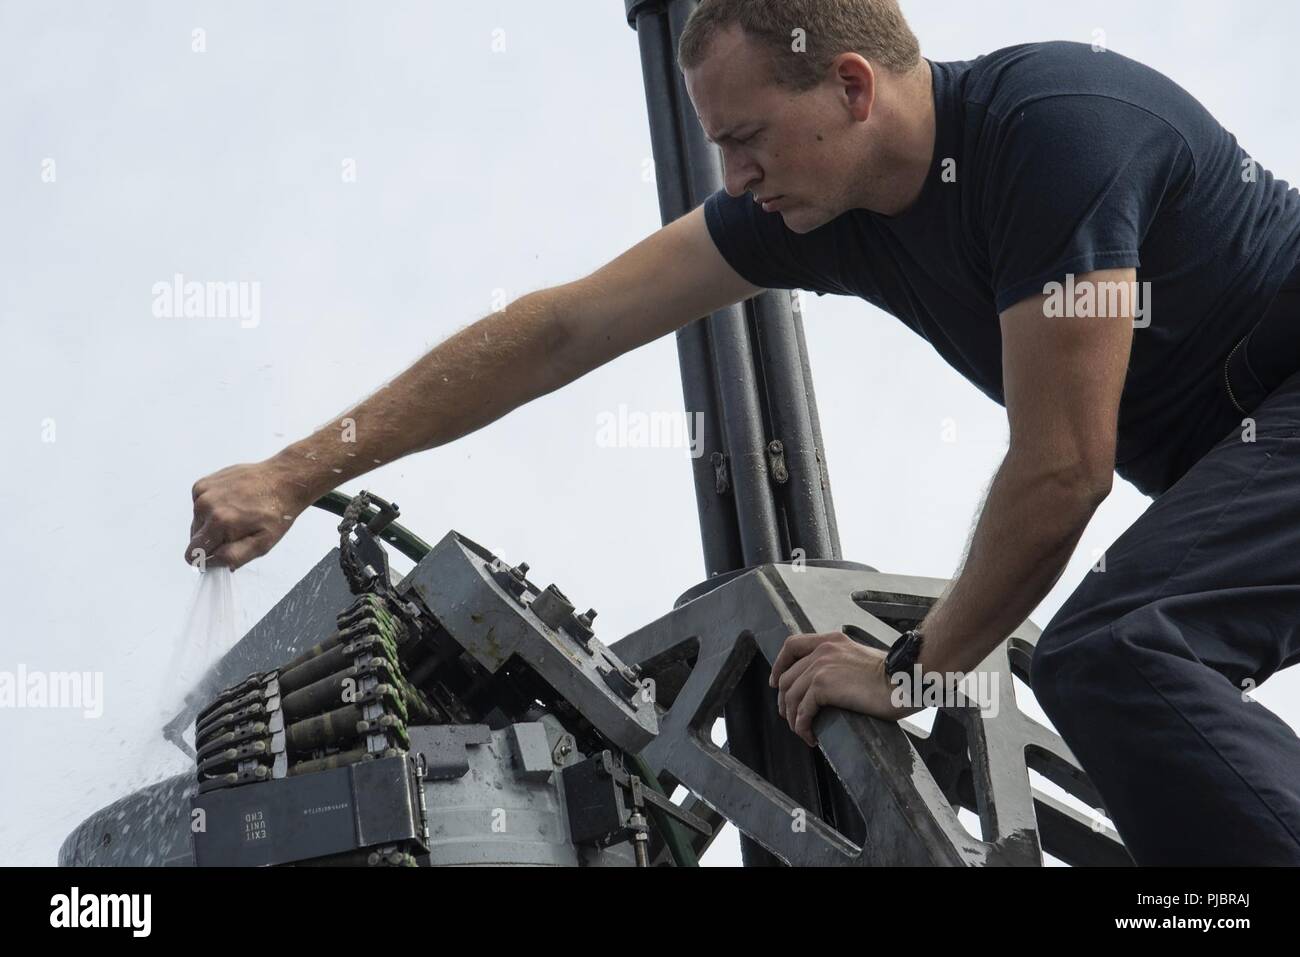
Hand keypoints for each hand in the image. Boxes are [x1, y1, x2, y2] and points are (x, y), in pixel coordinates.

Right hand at [186, 459, 307, 570]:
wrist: (282, 480)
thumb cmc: (276, 511)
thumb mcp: (263, 544)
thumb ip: (233, 557)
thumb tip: (210, 562)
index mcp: (219, 522)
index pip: (194, 554)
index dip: (207, 558)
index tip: (221, 553)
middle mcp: (206, 505)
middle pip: (196, 538)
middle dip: (213, 540)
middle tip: (237, 530)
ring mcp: (203, 492)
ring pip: (197, 522)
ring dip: (213, 523)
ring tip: (237, 515)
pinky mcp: (202, 484)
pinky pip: (199, 507)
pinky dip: (212, 508)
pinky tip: (231, 503)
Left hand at [768, 631, 921, 745]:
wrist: (904, 679)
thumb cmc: (893, 675)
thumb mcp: (860, 658)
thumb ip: (841, 663)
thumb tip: (830, 685)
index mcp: (831, 640)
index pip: (792, 645)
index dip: (779, 665)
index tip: (776, 682)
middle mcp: (822, 650)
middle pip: (787, 676)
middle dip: (784, 701)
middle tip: (791, 717)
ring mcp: (820, 667)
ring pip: (791, 696)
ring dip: (793, 718)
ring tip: (803, 731)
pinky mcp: (823, 686)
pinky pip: (802, 711)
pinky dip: (802, 727)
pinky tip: (811, 736)